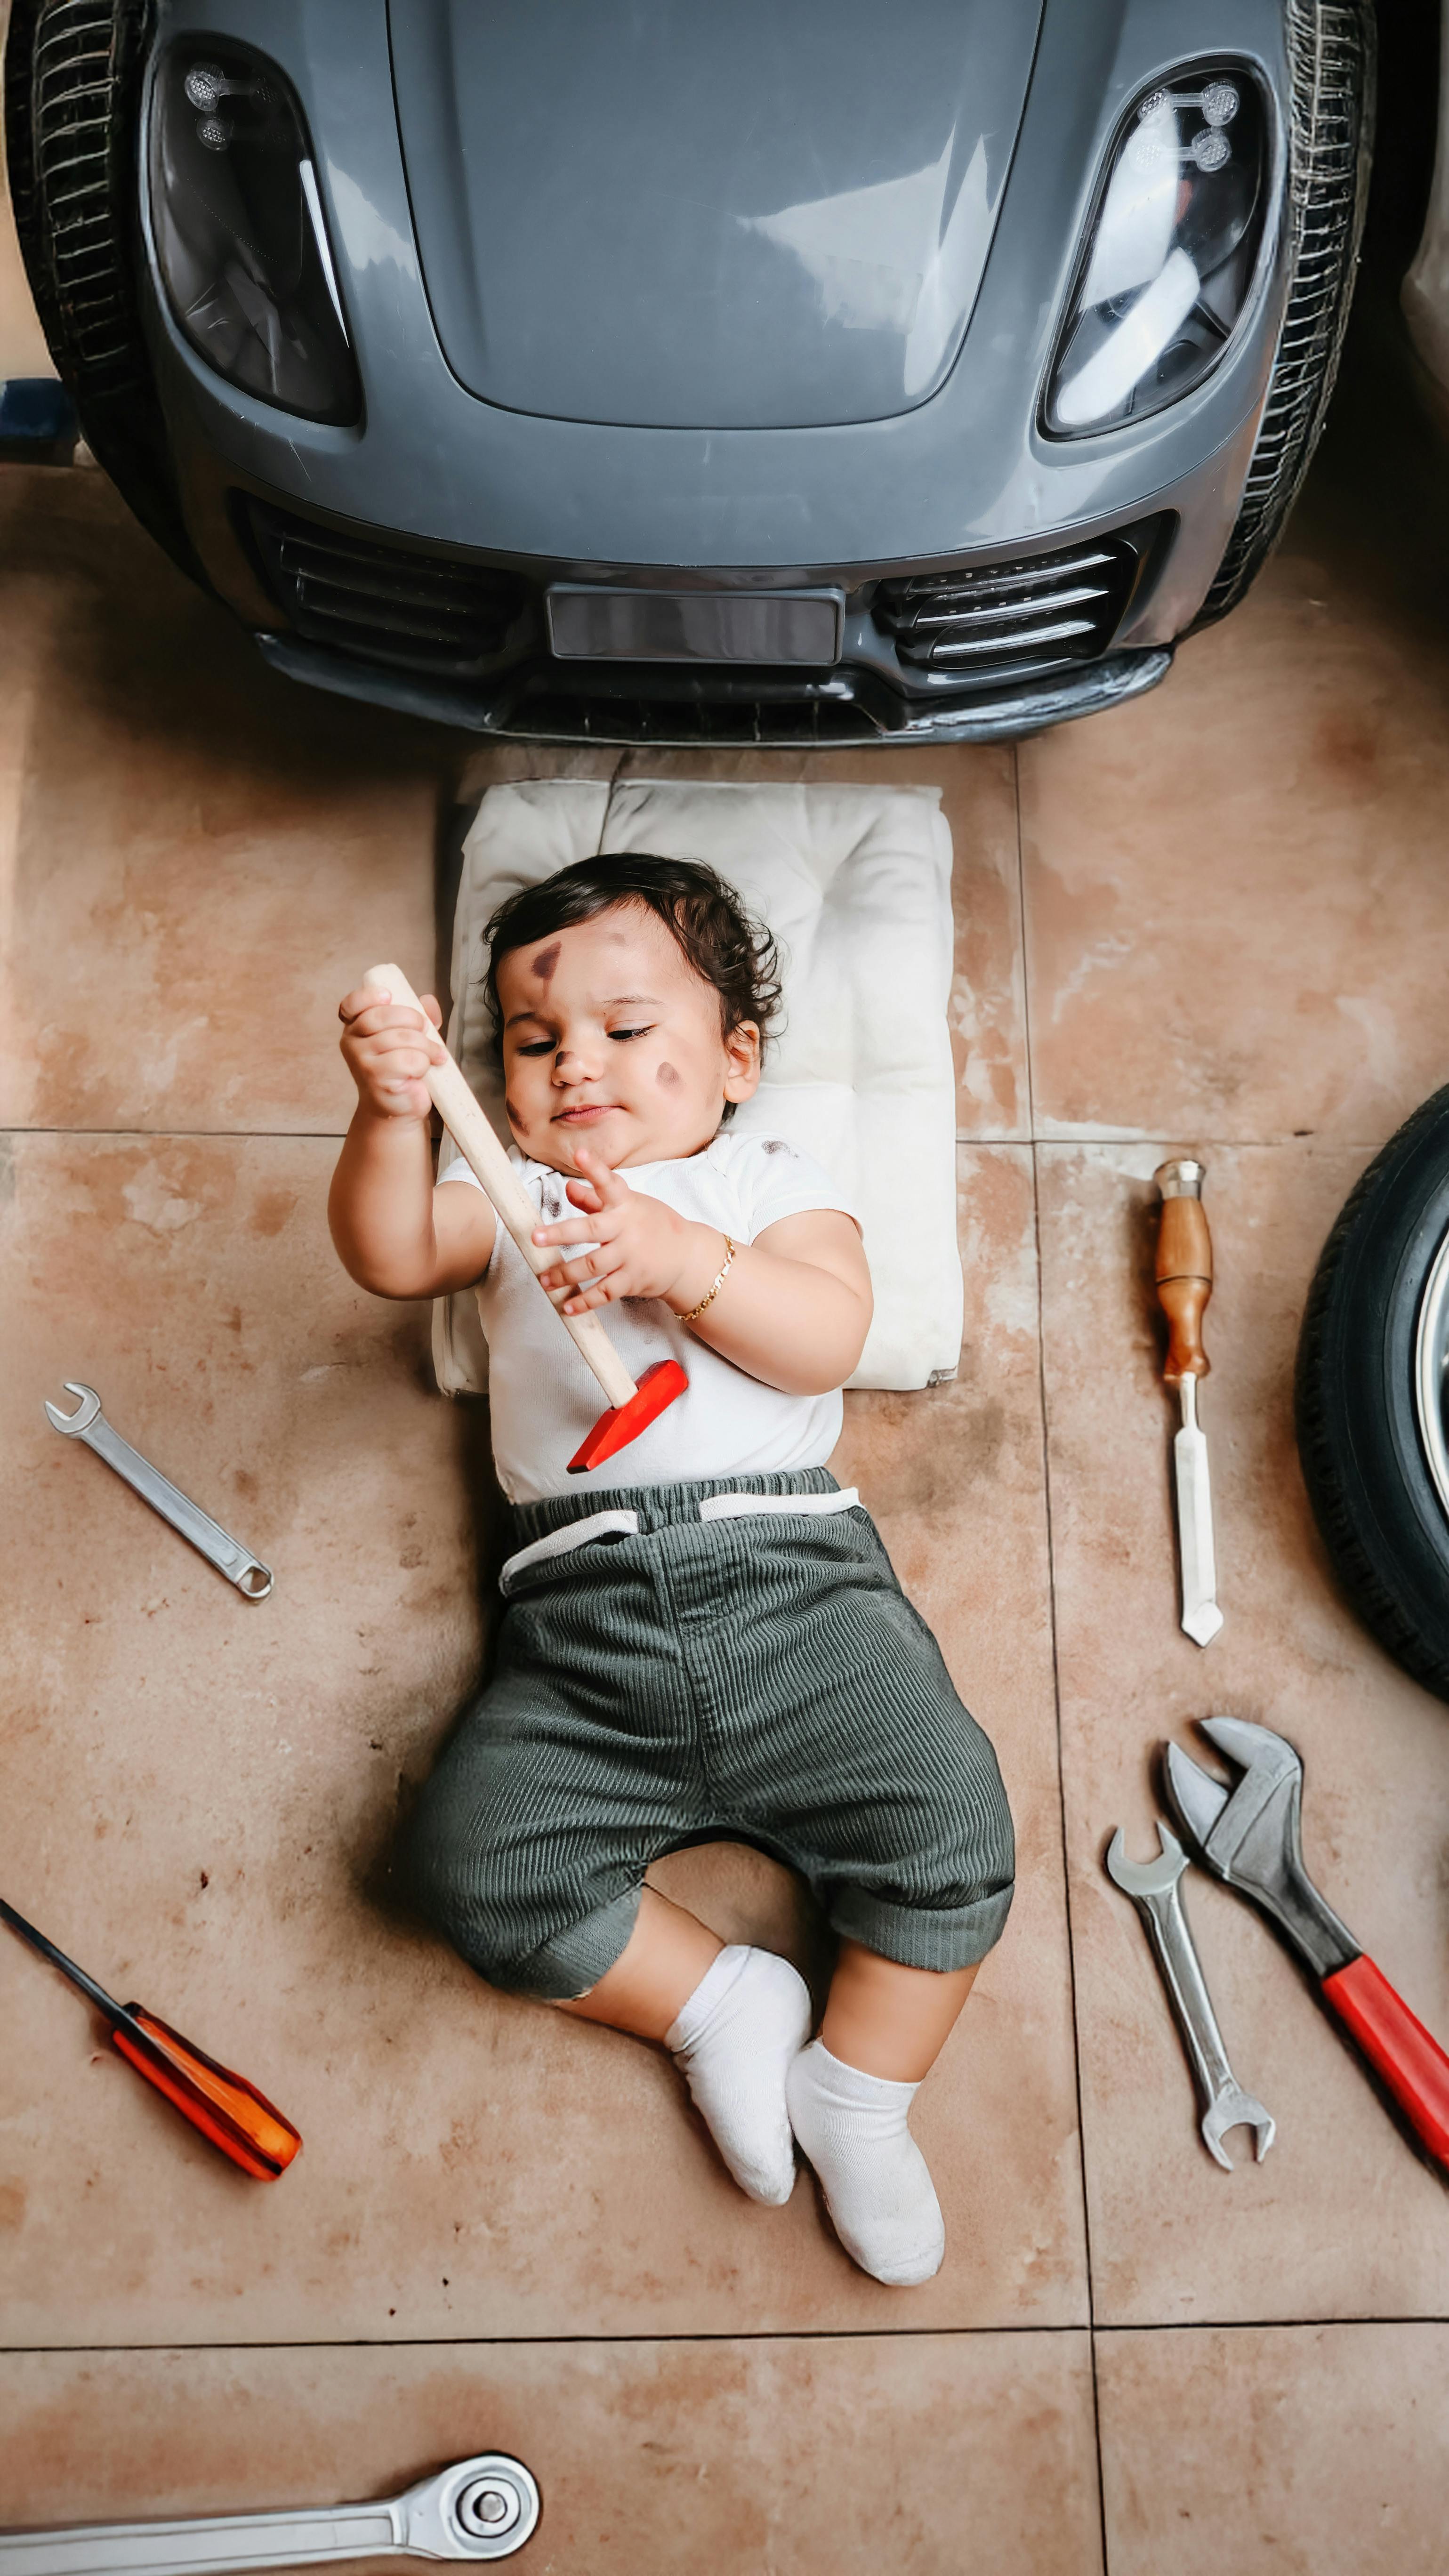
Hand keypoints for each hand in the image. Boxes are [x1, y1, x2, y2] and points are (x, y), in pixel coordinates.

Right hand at [338, 984, 444, 1121]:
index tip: (388, 996)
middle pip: (380, 1016)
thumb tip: (428, 1000)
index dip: (368, 996)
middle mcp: (352, 1041)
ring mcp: (361, 1061)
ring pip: (400, 1037)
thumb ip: (419, 1015)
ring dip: (425, 1045)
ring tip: (432, 1055)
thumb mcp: (412, 1035)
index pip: (352, 1004)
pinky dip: (423, 1063)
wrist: (399, 1105)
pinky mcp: (376, 1079)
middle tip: (426, 1029)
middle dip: (412, 1018)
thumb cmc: (403, 1067)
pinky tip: (424, 1070)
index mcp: (356, 1025)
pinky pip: (408, 1060)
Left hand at [532, 1146, 715, 1313]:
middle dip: (562, 1233)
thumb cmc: (655, 1226)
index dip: (595, 1169)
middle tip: (536, 1236)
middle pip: (591, 1229)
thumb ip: (596, 1198)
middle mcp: (627, 1228)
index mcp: (626, 1204)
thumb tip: (569, 1187)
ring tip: (544, 1280)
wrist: (689, 1258)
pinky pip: (605, 1292)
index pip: (609, 1183)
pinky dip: (585, 1301)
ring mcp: (631, 1255)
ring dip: (565, 1274)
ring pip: (592, 1265)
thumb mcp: (631, 1206)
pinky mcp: (633, 1280)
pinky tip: (568, 1306)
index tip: (579, 1153)